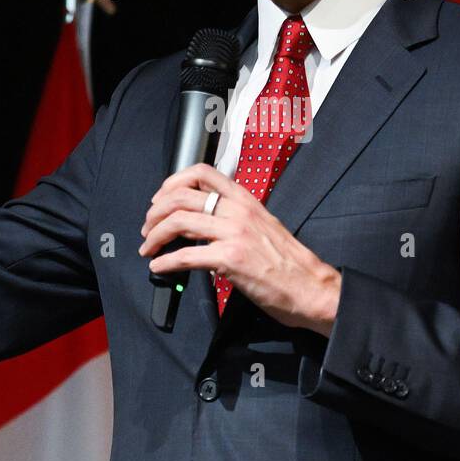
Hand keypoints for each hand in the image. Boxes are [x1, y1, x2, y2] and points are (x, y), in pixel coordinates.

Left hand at [138, 163, 341, 336]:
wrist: (311, 287)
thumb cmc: (289, 262)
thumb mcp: (263, 226)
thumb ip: (235, 217)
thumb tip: (203, 222)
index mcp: (246, 200)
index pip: (202, 173)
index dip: (172, 182)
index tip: (160, 199)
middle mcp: (238, 211)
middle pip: (181, 197)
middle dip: (155, 213)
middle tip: (148, 229)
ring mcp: (235, 234)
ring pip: (179, 222)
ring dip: (155, 236)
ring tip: (148, 249)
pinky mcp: (231, 259)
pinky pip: (186, 256)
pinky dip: (165, 262)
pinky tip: (159, 268)